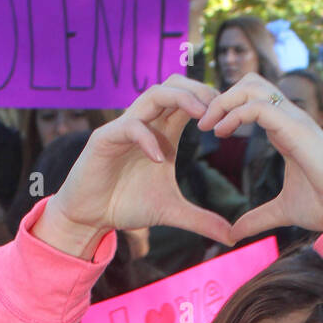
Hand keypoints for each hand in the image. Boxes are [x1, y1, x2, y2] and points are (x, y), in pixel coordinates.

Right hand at [37, 77, 233, 259]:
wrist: (90, 216)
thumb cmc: (127, 205)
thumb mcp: (171, 212)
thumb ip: (201, 220)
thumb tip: (232, 238)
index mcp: (163, 132)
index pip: (189, 100)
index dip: (212, 103)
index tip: (232, 121)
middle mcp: (146, 122)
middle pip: (175, 84)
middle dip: (200, 91)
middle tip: (220, 112)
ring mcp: (125, 126)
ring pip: (154, 94)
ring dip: (181, 99)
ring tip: (201, 117)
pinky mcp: (105, 138)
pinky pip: (130, 126)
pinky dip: (147, 138)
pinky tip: (160, 160)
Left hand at [197, 74, 322, 240]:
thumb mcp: (282, 212)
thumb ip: (257, 218)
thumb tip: (234, 233)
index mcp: (286, 131)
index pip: (253, 101)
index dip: (228, 108)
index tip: (209, 129)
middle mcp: (290, 118)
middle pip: (251, 84)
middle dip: (222, 96)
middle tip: (201, 121)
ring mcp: (295, 120)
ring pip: (253, 87)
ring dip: (224, 101)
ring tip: (207, 124)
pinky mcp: (297, 128)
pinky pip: (259, 107)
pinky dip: (235, 113)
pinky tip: (221, 131)